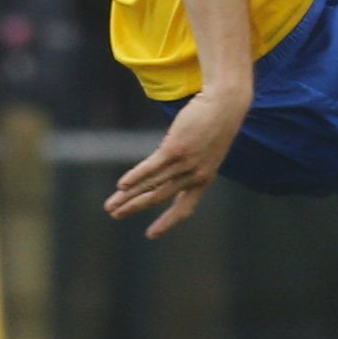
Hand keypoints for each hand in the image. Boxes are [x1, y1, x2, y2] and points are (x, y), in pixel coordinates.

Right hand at [105, 87, 247, 235]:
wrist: (225, 104)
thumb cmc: (215, 124)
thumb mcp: (207, 150)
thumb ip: (191, 165)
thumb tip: (175, 170)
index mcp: (204, 180)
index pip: (185, 208)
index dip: (168, 222)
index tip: (151, 234)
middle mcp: (194, 176)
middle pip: (160, 197)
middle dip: (136, 208)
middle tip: (116, 215)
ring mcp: (185, 163)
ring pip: (152, 186)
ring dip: (129, 197)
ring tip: (112, 205)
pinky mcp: (175, 148)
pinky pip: (151, 167)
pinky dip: (135, 178)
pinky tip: (121, 186)